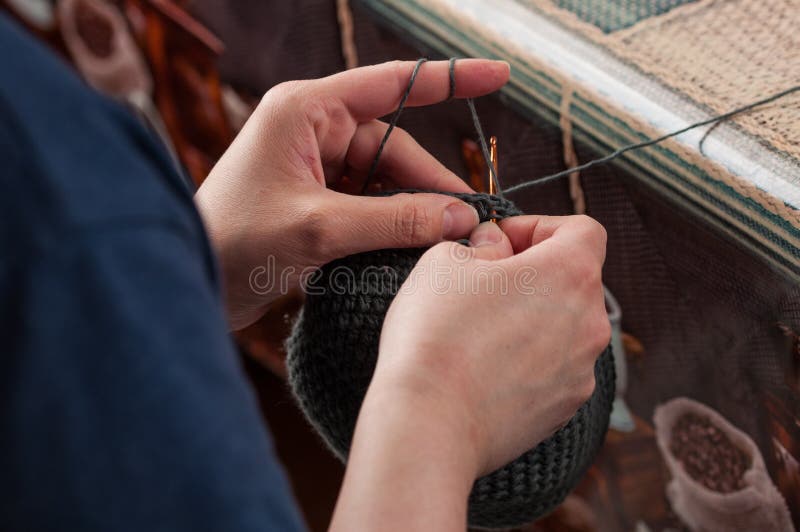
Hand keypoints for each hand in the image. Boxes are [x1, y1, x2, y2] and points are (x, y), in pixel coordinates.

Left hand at [194, 59, 509, 329]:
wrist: (188, 282)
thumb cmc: (234, 242)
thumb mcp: (320, 229)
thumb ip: (394, 218)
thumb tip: (460, 217)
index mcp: (307, 111)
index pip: (392, 83)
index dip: (450, 79)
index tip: (500, 74)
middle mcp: (313, 131)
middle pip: (395, 149)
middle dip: (429, 185)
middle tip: (468, 225)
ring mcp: (315, 166)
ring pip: (385, 181)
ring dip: (410, 211)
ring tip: (439, 246)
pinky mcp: (315, 200)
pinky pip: (369, 203)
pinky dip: (389, 225)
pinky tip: (406, 250)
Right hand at [373, 214, 609, 474]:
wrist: (430, 423)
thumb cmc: (436, 334)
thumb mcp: (444, 261)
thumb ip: (481, 244)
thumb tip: (494, 247)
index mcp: (569, 273)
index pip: (583, 230)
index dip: (540, 227)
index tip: (501, 241)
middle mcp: (590, 322)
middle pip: (573, 281)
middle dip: (532, 274)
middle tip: (482, 283)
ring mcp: (582, 371)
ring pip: (563, 327)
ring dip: (530, 318)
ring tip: (478, 330)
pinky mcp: (564, 408)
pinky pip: (553, 369)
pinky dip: (527, 360)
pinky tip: (484, 368)